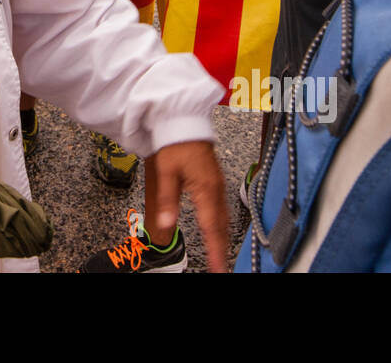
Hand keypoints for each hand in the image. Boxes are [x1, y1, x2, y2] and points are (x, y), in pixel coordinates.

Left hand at [145, 140, 229, 271]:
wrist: (185, 122)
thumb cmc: (176, 143)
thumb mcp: (166, 172)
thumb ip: (166, 201)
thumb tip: (165, 225)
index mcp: (205, 189)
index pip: (212, 228)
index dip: (215, 250)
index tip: (217, 268)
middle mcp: (216, 190)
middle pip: (222, 226)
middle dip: (221, 249)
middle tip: (220, 267)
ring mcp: (218, 186)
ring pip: (224, 218)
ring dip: (223, 238)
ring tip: (220, 256)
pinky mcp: (215, 182)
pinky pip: (222, 208)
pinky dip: (222, 224)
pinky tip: (218, 230)